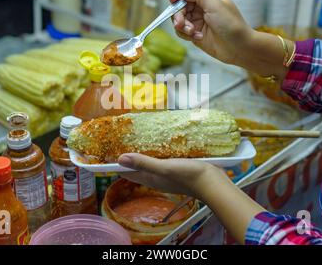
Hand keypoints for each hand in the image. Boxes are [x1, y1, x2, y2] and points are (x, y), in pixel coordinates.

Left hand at [118, 153, 265, 243]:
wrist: (213, 182)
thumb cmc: (188, 176)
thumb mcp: (164, 168)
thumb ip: (144, 163)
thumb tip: (120, 158)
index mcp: (150, 179)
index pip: (128, 173)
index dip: (117, 164)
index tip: (108, 152)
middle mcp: (157, 178)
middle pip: (138, 168)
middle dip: (129, 157)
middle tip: (121, 140)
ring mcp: (167, 174)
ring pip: (150, 163)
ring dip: (143, 153)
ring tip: (137, 138)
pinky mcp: (178, 168)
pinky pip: (163, 160)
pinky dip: (157, 152)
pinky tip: (160, 143)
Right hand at [170, 0, 253, 64]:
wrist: (239, 48)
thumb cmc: (232, 24)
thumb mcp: (215, 4)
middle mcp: (201, 6)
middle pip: (179, 4)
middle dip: (178, 13)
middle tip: (181, 23)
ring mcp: (197, 20)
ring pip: (178, 18)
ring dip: (182, 25)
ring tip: (192, 32)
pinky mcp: (194, 33)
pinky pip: (181, 31)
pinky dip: (185, 34)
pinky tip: (197, 37)